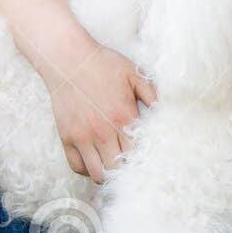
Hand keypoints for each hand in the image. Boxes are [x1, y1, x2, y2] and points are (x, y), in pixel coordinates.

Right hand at [47, 45, 156, 183]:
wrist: (68, 58)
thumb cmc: (102, 64)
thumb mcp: (134, 74)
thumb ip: (151, 94)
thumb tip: (165, 111)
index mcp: (123, 118)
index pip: (137, 155)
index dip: (142, 161)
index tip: (144, 159)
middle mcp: (103, 132)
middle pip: (118, 170)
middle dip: (126, 171)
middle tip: (129, 165)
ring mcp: (82, 137)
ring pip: (98, 173)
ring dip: (107, 174)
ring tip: (112, 166)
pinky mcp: (67, 138)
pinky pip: (77, 166)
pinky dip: (86, 169)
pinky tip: (94, 160)